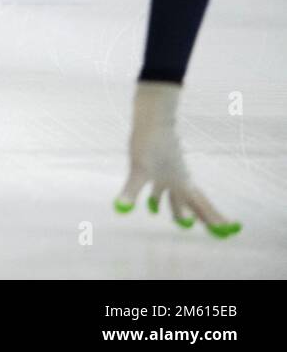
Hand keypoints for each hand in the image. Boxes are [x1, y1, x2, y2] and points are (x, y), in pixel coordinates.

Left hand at [115, 81, 240, 236]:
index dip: (214, 219)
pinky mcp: (161, 165)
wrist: (151, 119)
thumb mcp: (138, 169)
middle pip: (196, 202)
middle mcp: (179, 178)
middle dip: (204, 217)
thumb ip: (132, 191)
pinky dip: (165, 198)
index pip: (202, 206)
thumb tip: (121, 208)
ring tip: (182, 222)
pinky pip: (167, 187)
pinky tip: (155, 201)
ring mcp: (171, 171)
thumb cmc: (149, 143)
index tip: (228, 231)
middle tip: (217, 232)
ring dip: (182, 209)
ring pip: (180, 196)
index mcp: (181, 183)